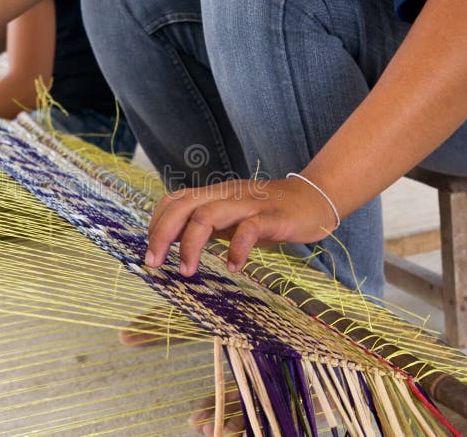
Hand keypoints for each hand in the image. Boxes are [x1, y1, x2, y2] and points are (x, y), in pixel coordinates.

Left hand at [145, 178, 336, 276]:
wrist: (314, 199)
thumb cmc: (268, 214)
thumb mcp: (231, 219)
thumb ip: (205, 226)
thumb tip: (172, 243)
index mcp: (215, 195)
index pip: (175, 200)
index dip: (157, 223)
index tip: (152, 251)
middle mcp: (227, 195)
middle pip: (185, 205)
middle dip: (163, 233)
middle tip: (153, 262)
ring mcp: (249, 204)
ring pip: (209, 215)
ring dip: (192, 244)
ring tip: (186, 271)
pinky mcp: (273, 217)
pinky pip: (250, 229)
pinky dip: (237, 249)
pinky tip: (233, 267)